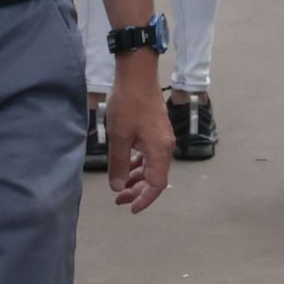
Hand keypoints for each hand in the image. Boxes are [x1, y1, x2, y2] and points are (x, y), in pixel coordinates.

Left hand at [104, 73, 172, 212]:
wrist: (137, 75)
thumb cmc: (128, 103)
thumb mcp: (118, 137)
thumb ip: (119, 164)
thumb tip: (118, 187)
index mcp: (159, 151)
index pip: (157, 185)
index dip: (144, 199)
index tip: (130, 208)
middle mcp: (165, 147)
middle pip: (156, 178)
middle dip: (138, 191)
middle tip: (118, 199)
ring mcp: (162, 138)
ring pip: (152, 167)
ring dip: (137, 178)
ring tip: (120, 186)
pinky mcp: (156, 131)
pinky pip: (150, 155)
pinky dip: (139, 164)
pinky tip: (127, 166)